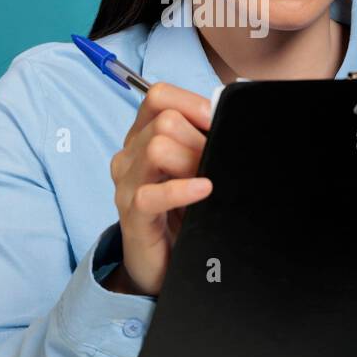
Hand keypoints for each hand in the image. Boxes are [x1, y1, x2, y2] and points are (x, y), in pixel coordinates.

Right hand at [107, 82, 212, 296]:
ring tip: (208, 180)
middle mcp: (130, 155)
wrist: (163, 260)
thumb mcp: (194, 167)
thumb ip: (204, 140)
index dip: (192, 103)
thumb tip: (229, 116)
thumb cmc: (181, 209)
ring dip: (192, 161)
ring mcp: (127, 184)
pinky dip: (181, 189)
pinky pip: (150, 194)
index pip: (159, 97)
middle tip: (215, 162)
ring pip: (157, 148)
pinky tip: (204, 190)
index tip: (217, 121)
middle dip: (198, 138)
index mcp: (143, 136)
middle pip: (165, 122)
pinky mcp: (132, 214)